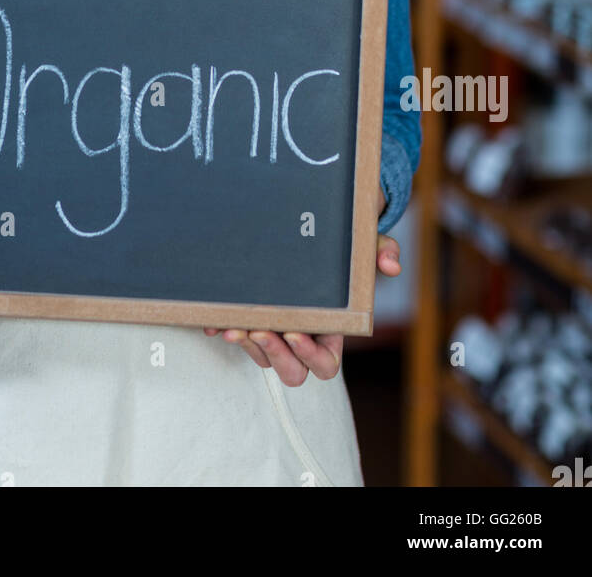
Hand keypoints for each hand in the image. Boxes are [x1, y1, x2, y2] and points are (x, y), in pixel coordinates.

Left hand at [203, 187, 400, 385]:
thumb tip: (391, 265)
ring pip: (262, 358)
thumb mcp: (366, 248)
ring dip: (248, 346)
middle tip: (260, 331)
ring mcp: (278, 334)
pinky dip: (226, 330)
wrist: (314, 235)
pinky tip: (214, 320)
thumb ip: (383, 251)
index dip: (311, 355)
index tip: (295, 332)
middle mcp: (304, 339)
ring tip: (233, 325)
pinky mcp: (255, 322)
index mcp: (332, 332)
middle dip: (275, 356)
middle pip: (292, 372)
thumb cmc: (345, 254)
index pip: (325, 363)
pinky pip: (241, 337)